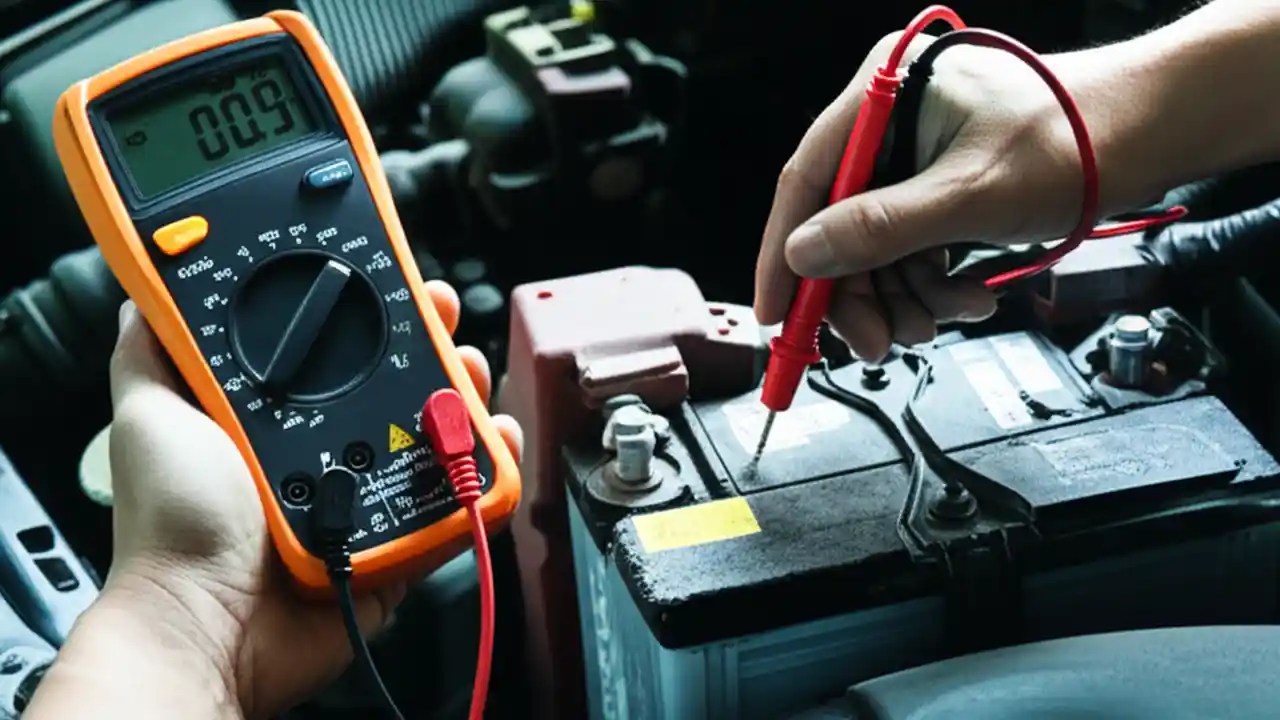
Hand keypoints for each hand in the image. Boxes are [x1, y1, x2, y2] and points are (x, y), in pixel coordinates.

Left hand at [26, 281, 520, 719]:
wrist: (209, 625)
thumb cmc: (173, 524)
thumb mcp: (147, 416)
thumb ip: (149, 353)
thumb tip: (147, 291)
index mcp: (272, 418)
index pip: (329, 347)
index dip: (363, 308)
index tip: (387, 276)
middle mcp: (322, 451)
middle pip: (391, 384)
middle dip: (426, 342)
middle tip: (444, 314)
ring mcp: (363, 496)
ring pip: (431, 437)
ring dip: (463, 398)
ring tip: (473, 371)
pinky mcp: (397, 543)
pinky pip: (452, 503)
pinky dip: (484, 473)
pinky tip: (496, 439)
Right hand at [754, 32, 1147, 360]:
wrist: (1149, 133)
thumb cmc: (1075, 140)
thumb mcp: (968, 196)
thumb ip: (879, 228)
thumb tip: (805, 256)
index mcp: (882, 95)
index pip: (805, 180)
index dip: (783, 254)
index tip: (777, 312)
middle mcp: (888, 122)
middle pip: (838, 225)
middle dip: (859, 293)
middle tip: (875, 344)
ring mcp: (913, 155)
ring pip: (875, 247)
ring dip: (901, 297)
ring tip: (939, 320)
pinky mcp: (938, 185)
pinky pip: (909, 247)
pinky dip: (930, 284)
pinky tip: (964, 298)